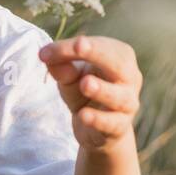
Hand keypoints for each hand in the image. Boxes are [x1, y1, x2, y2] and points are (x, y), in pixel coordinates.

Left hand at [37, 35, 141, 152]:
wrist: (94, 128)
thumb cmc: (85, 92)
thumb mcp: (71, 77)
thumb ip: (62, 66)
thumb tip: (45, 55)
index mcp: (120, 58)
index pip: (101, 46)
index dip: (76, 46)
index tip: (47, 51)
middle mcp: (130, 79)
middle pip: (119, 64)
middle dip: (98, 54)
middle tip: (78, 46)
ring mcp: (128, 104)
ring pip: (120, 97)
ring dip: (103, 90)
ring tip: (85, 84)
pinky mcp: (120, 127)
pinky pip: (113, 124)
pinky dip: (99, 120)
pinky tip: (83, 115)